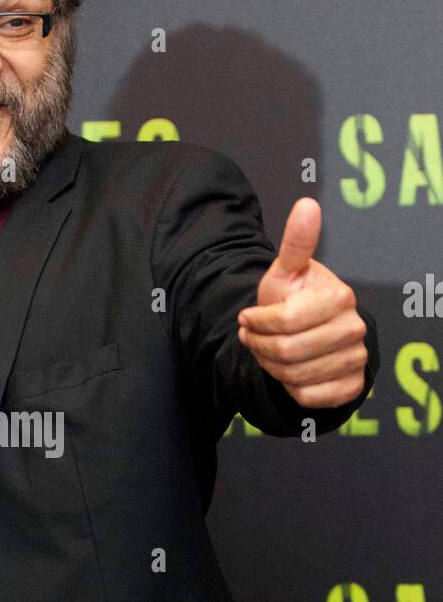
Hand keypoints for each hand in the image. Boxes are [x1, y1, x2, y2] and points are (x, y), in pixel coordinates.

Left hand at [236, 197, 367, 407]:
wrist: (312, 333)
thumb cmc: (294, 299)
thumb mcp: (287, 271)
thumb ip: (297, 242)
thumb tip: (307, 204)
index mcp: (339, 297)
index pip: (285, 321)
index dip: (257, 323)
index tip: (246, 318)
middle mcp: (354, 328)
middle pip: (288, 351)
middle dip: (259, 346)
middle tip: (250, 337)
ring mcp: (355, 358)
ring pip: (294, 375)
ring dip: (269, 366)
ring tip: (265, 351)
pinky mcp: (350, 386)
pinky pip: (307, 397)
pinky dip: (288, 387)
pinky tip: (285, 371)